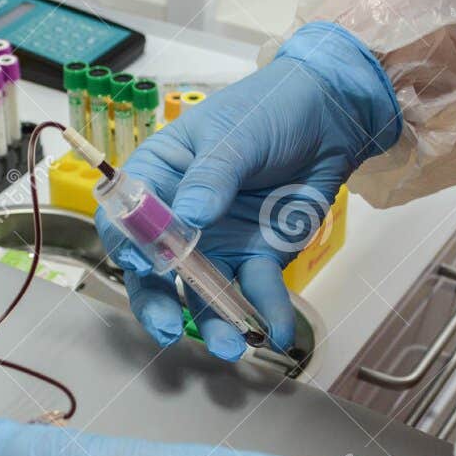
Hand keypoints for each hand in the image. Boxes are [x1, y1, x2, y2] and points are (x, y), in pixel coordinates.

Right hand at [100, 21, 399, 358]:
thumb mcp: (235, 133)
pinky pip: (258, 291)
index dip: (127, 244)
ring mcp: (218, 242)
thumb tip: (189, 218)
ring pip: (203, 292)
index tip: (142, 262)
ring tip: (230, 347)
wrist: (330, 116)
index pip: (125, 218)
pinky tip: (275, 331)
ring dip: (214, 322)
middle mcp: (180, 218)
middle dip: (158, 302)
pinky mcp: (257, 256)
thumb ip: (213, 176)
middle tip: (168, 328)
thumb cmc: (269, 108)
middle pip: (155, 271)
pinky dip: (267, 313)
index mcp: (159, 177)